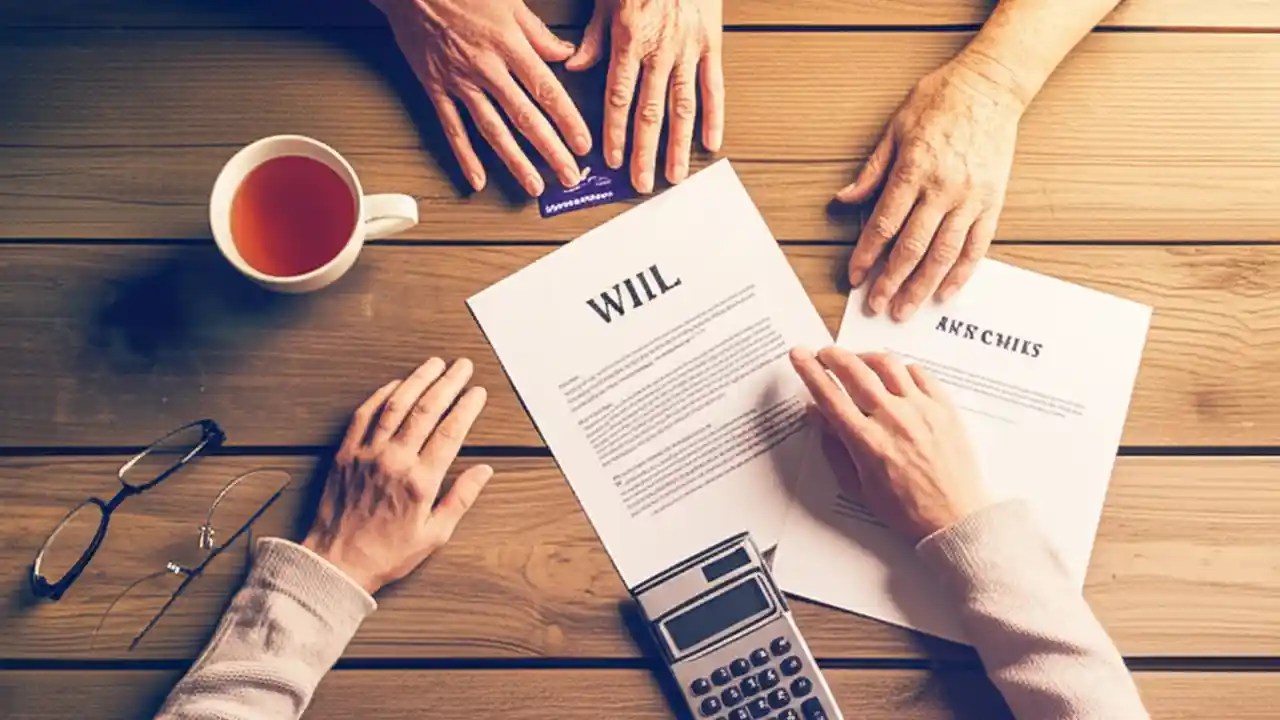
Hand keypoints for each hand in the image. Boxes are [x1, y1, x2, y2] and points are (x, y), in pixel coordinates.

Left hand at [303, 358, 492, 594]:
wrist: (337, 563)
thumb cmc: (387, 554)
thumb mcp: (434, 535)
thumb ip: (461, 499)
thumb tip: (484, 471)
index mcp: (421, 481)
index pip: (451, 431)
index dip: (467, 407)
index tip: (477, 392)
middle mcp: (395, 461)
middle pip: (427, 409)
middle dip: (448, 383)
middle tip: (462, 366)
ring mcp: (368, 454)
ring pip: (396, 405)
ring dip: (417, 380)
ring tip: (434, 364)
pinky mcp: (346, 454)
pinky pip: (364, 415)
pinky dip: (381, 395)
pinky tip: (395, 385)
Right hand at [375, 0, 590, 195]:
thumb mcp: (509, 0)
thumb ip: (538, 32)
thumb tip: (565, 53)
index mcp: (508, 44)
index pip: (546, 90)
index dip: (567, 120)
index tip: (583, 144)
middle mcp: (485, 68)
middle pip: (524, 117)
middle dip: (550, 151)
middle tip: (568, 176)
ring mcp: (459, 82)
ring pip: (492, 129)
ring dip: (515, 161)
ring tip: (534, 185)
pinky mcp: (435, 88)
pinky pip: (452, 128)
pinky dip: (465, 156)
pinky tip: (478, 179)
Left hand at [567, 0, 723, 191]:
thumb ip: (593, 36)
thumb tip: (574, 67)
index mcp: (630, 38)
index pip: (618, 96)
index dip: (613, 131)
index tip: (609, 159)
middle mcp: (660, 49)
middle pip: (650, 111)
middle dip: (644, 151)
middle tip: (641, 183)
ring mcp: (689, 48)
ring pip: (683, 106)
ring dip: (678, 145)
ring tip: (675, 175)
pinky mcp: (712, 43)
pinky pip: (714, 85)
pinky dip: (714, 116)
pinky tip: (712, 142)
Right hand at [790, 347, 990, 542]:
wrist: (954, 518)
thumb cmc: (906, 509)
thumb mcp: (858, 485)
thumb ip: (834, 448)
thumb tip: (816, 414)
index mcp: (867, 442)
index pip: (829, 396)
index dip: (810, 371)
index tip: (799, 355)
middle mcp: (893, 419)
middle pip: (855, 370)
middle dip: (833, 356)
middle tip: (825, 353)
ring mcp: (921, 410)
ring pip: (887, 364)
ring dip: (865, 356)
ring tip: (858, 360)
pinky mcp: (944, 407)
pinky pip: (919, 373)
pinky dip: (901, 368)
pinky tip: (894, 375)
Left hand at [837, 56, 1024, 320]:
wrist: (991, 85)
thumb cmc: (940, 101)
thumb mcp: (895, 128)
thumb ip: (872, 171)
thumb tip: (844, 200)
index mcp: (914, 170)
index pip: (884, 225)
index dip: (866, 255)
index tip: (855, 277)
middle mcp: (943, 189)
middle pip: (911, 247)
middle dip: (891, 282)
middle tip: (876, 306)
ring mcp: (971, 199)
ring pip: (943, 254)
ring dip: (922, 287)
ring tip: (905, 309)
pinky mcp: (992, 202)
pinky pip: (977, 246)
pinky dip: (961, 273)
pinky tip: (945, 293)